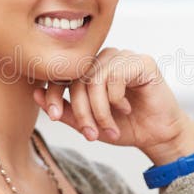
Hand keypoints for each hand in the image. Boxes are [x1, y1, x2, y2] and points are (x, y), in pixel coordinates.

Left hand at [33, 48, 193, 164]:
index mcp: (91, 68)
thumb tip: (36, 94)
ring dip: (100, 110)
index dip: (54, 93)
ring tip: (109, 129)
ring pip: (96, 79)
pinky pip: (116, 77)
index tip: (55, 116)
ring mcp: (124, 57)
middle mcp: (106, 58)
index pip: (64, 73)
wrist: (157, 136)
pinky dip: (117, 100)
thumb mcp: (88, 122)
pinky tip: (128, 109)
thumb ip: (65, 109)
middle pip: (79, 78)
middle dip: (82, 111)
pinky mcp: (142, 62)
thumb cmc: (124, 127)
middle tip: (90, 134)